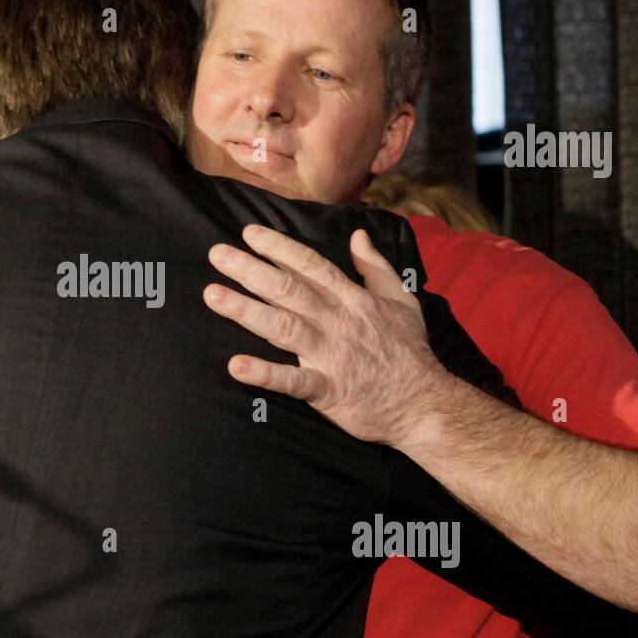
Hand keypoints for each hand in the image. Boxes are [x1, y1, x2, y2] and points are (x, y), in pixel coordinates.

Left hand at [203, 224, 447, 446]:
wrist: (425, 404)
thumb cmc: (410, 351)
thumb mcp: (402, 300)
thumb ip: (376, 267)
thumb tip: (359, 235)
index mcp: (353, 300)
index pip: (310, 266)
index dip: (279, 248)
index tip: (249, 234)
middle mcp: (338, 322)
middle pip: (288, 290)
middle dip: (250, 270)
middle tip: (216, 254)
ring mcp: (331, 356)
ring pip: (283, 327)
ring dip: (245, 311)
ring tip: (212, 296)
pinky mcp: (328, 390)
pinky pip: (293, 382)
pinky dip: (265, 374)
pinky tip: (236, 366)